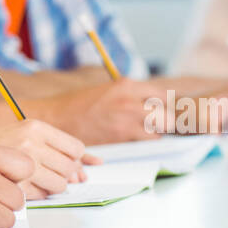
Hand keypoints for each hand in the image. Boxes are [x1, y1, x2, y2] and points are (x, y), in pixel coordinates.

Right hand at [0, 119, 92, 198]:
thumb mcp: (29, 136)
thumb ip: (63, 148)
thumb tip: (95, 163)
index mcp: (35, 127)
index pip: (75, 148)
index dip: (72, 158)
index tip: (59, 161)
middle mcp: (30, 143)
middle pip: (70, 168)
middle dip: (62, 174)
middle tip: (44, 171)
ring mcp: (22, 166)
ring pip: (60, 185)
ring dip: (51, 186)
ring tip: (34, 179)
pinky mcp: (16, 185)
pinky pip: (43, 196)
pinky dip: (38, 194)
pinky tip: (24, 186)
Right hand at [30, 81, 161, 145]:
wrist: (59, 117)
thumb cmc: (82, 104)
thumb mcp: (109, 89)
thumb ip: (131, 94)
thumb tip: (154, 103)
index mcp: (127, 85)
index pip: (163, 95)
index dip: (164, 105)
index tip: (162, 111)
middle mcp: (131, 101)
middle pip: (167, 115)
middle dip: (165, 121)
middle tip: (158, 125)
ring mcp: (127, 121)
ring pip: (159, 131)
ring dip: (154, 134)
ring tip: (142, 132)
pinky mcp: (121, 138)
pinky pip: (144, 142)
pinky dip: (142, 142)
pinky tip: (130, 139)